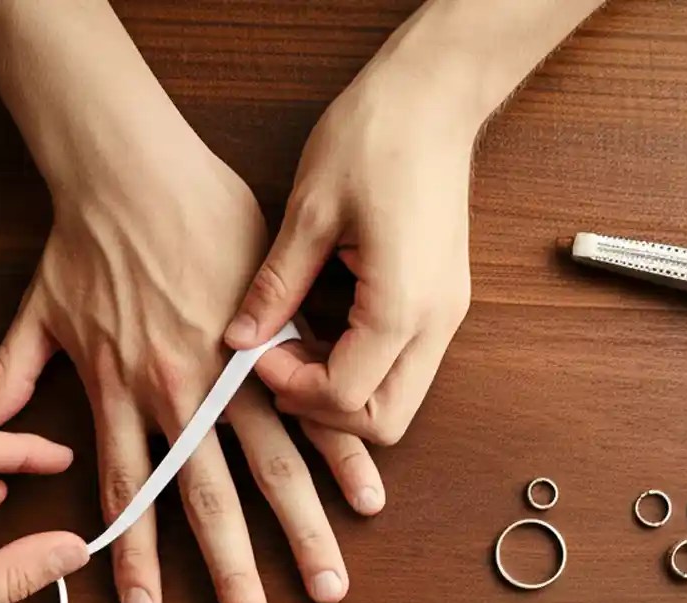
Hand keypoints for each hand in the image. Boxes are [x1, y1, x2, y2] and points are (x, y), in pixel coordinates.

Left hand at [0, 132, 383, 602]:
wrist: (135, 168)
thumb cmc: (87, 233)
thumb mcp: (36, 307)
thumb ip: (10, 371)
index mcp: (123, 393)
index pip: (131, 494)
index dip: (139, 557)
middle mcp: (180, 395)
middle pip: (208, 501)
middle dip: (233, 574)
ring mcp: (233, 370)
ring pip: (269, 466)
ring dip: (299, 530)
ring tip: (327, 584)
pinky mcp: (275, 336)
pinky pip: (311, 405)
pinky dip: (338, 453)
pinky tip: (365, 494)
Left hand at [224, 70, 474, 444]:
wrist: (435, 96)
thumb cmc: (376, 138)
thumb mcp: (310, 212)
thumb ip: (276, 286)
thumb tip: (239, 338)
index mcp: (403, 304)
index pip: (347, 397)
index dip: (293, 388)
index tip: (258, 352)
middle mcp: (436, 321)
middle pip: (387, 421)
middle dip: (327, 412)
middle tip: (280, 369)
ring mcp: (447, 313)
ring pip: (401, 399)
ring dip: (347, 393)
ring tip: (300, 351)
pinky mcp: (445, 301)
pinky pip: (408, 365)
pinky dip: (365, 369)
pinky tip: (329, 332)